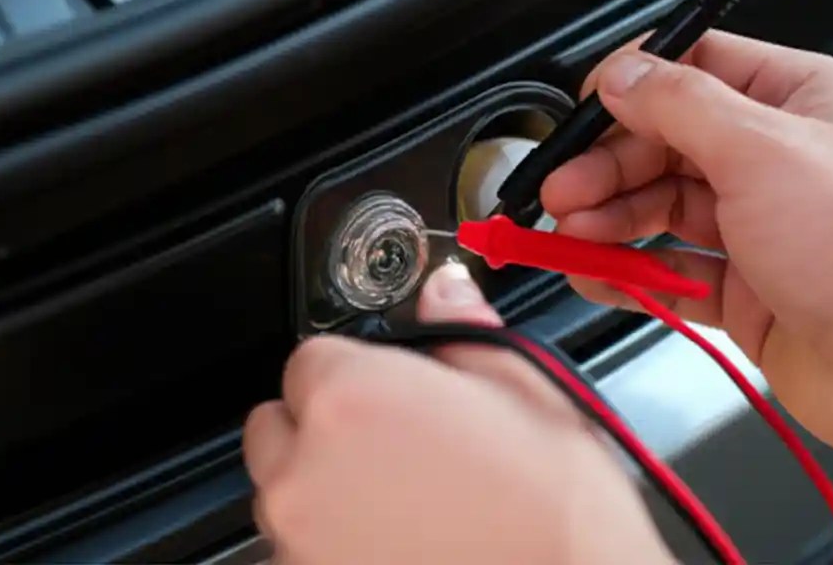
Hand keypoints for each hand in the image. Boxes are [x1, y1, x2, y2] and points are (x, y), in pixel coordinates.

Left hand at [243, 264, 673, 564]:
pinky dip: (337, 544)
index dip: (356, 368)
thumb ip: (458, 329)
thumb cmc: (553, 509)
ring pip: (286, 495)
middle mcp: (306, 474)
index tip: (391, 387)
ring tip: (407, 499)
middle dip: (325, 427)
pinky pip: (303, 550)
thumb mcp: (523, 388)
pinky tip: (402, 540)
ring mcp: (301, 543)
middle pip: (279, 427)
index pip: (309, 356)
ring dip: (326, 489)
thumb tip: (442, 293)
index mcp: (350, 398)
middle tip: (397, 443)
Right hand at [540, 30, 832, 463]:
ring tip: (569, 237)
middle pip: (669, 143)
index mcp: (801, 101)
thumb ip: (679, 106)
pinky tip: (596, 274)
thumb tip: (622, 76)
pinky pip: (674, 271)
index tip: (580, 115)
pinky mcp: (751, 292)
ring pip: (665, 208)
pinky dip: (631, 273)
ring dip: (610, 220)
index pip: (697, 70)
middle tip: (561, 191)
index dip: (632, 88)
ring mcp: (765, 227)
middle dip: (608, 166)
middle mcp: (782, 159)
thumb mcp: (764, 150)